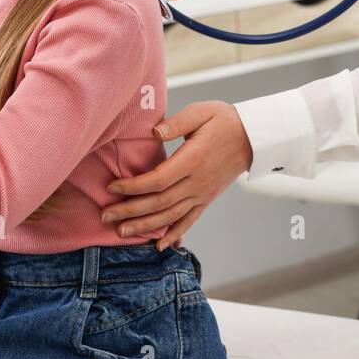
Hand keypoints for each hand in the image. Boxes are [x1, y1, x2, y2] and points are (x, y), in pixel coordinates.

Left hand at [101, 100, 252, 248]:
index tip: (112, 187)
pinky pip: (189, 221)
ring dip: (145, 227)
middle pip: (159, 202)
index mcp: (193, 160)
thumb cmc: (224, 121)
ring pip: (170, 216)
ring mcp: (203, 194)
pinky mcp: (206, 200)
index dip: (133, 187)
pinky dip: (174, 236)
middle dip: (130, 211)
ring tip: (121, 233)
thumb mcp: (201, 112)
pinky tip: (159, 245)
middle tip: (105, 216)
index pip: (158, 179)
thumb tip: (154, 132)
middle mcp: (197, 182)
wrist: (253, 139)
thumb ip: (177, 122)